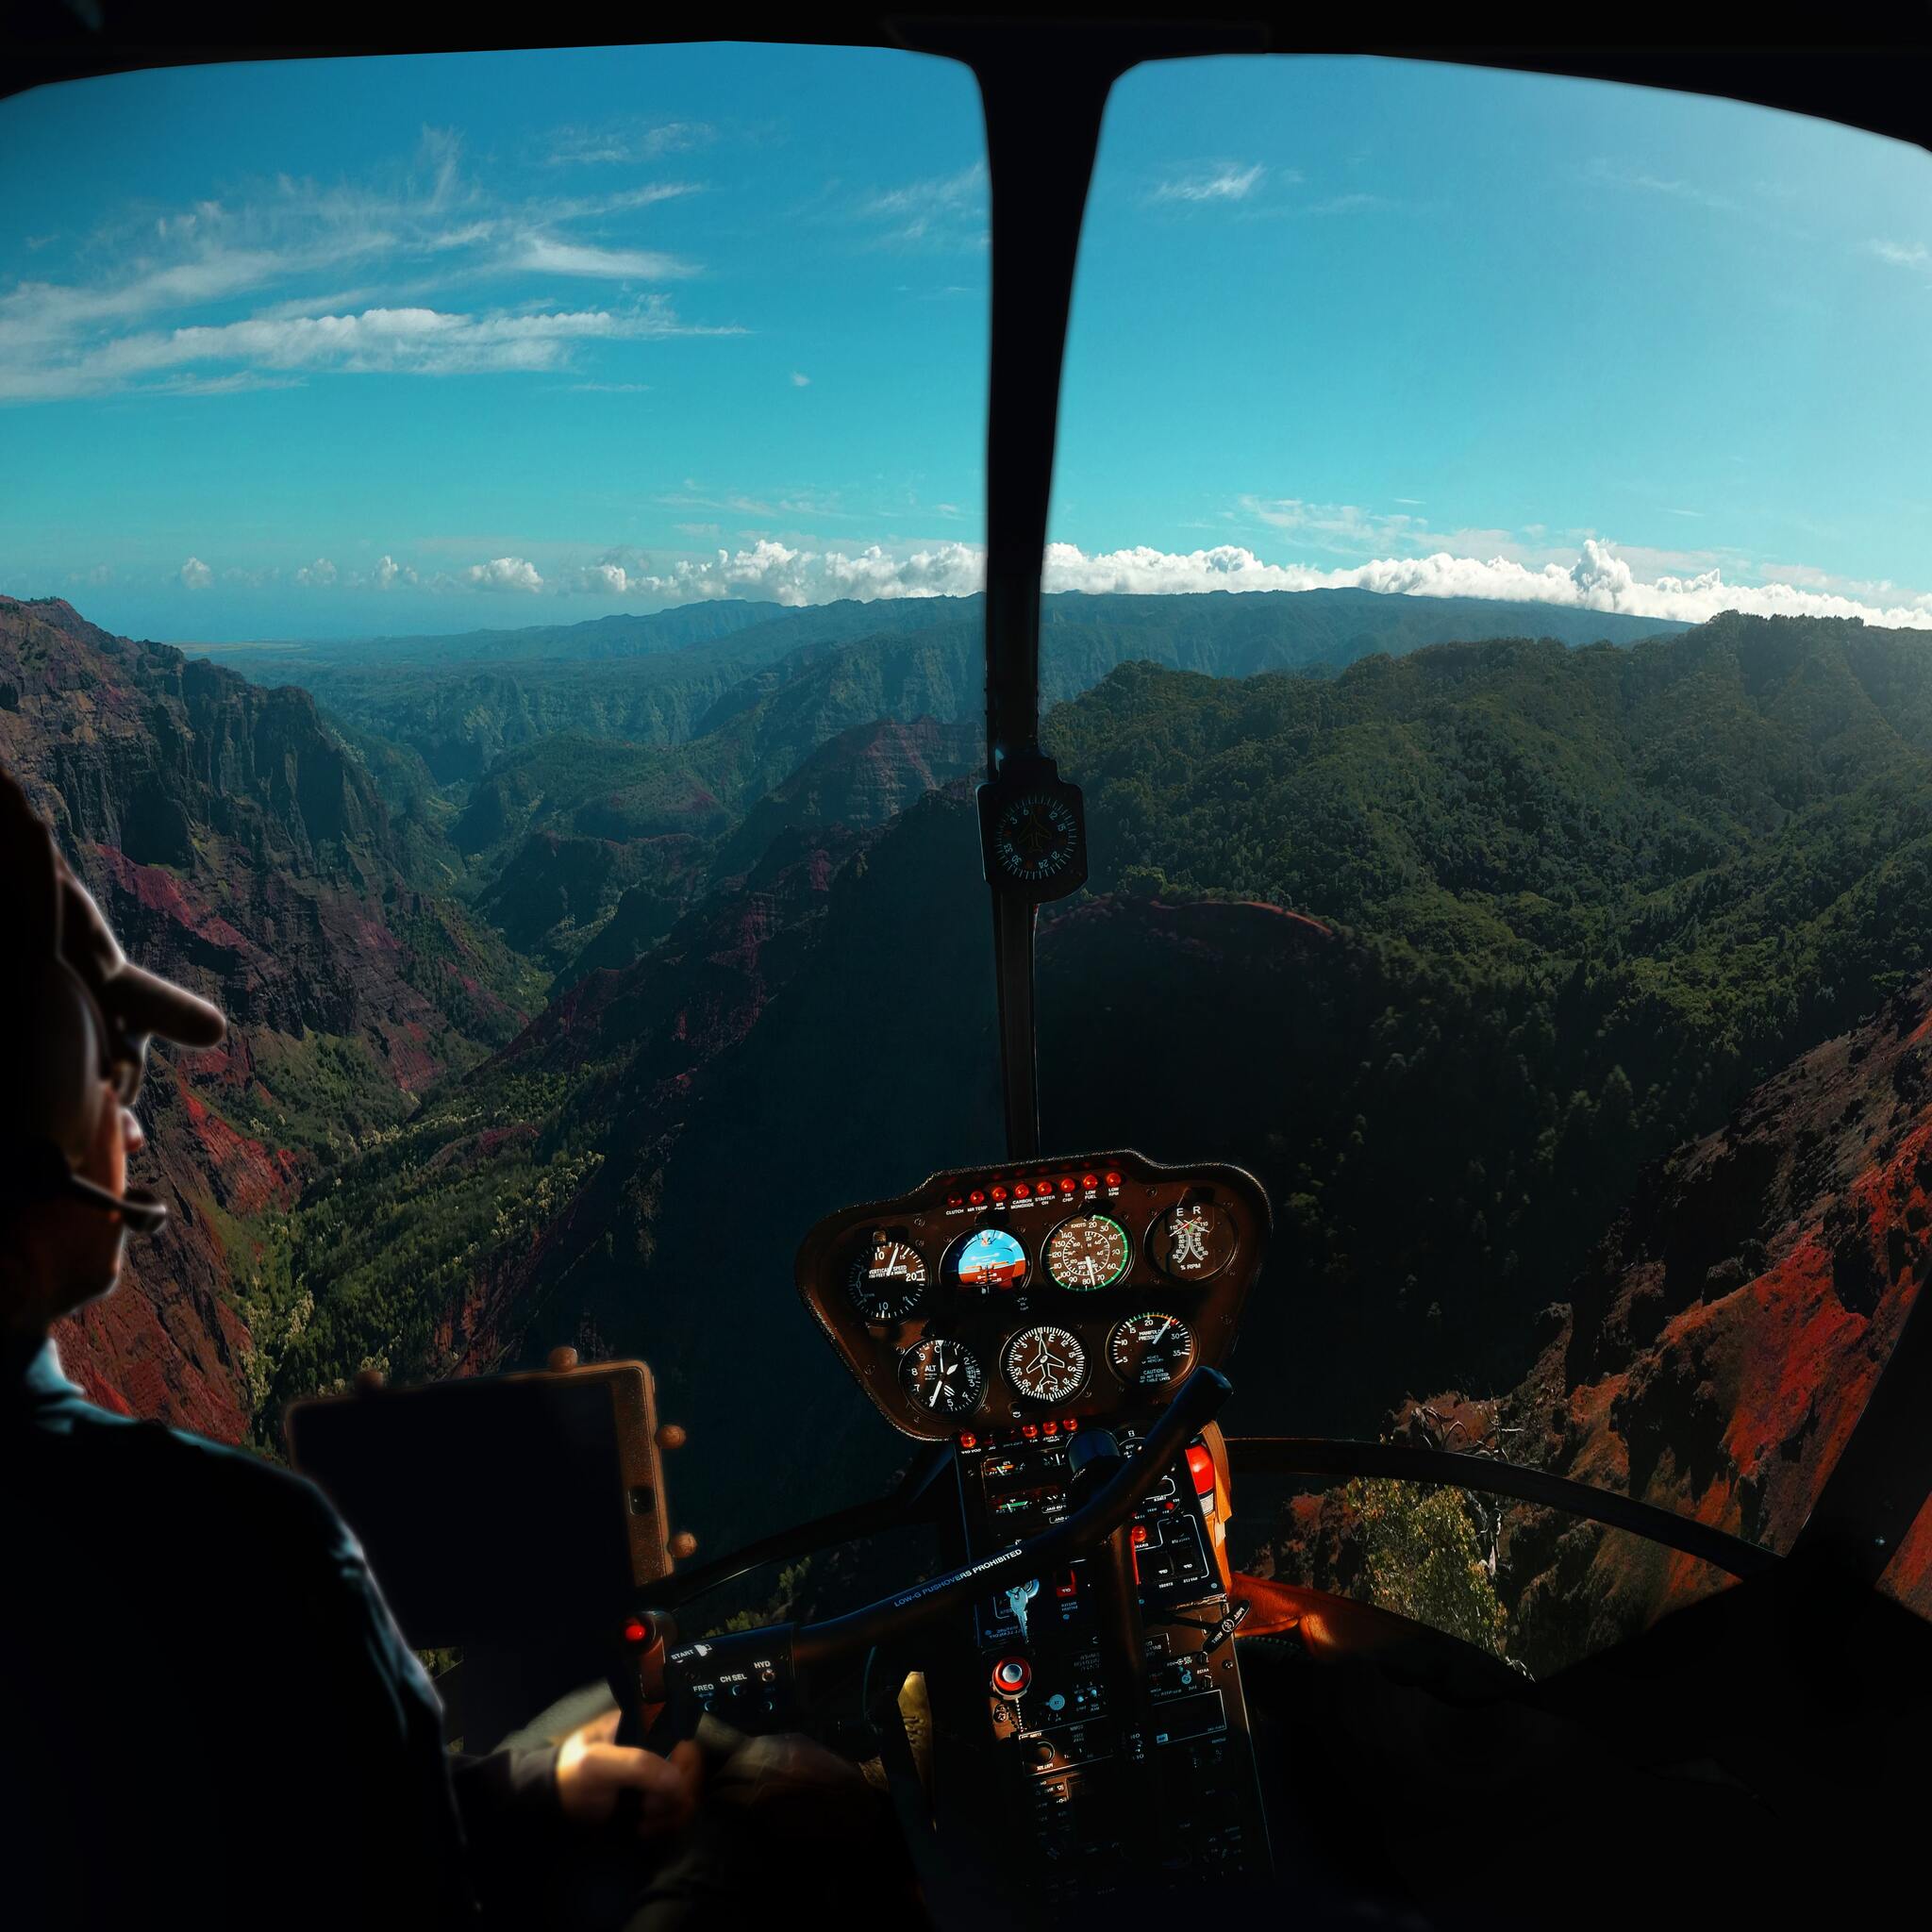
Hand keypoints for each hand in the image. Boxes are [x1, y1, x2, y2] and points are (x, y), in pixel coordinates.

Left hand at [554, 1707, 702, 1835]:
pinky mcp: (653, 1800)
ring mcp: (656, 1775)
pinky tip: (644, 1831)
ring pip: (687, 1793)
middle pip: (692, 1770)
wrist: (552, 1807)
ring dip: (670, 1815)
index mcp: (646, 1726)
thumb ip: (638, 1765)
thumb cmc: (571, 1776)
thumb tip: (678, 1783)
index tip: (666, 1789)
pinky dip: (666, 1826)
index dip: (683, 1768)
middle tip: (648, 1810)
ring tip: (643, 1825)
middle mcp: (657, 1748)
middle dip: (674, 1796)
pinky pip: (676, 1811)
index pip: (686, 1741)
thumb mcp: (597, 1764)